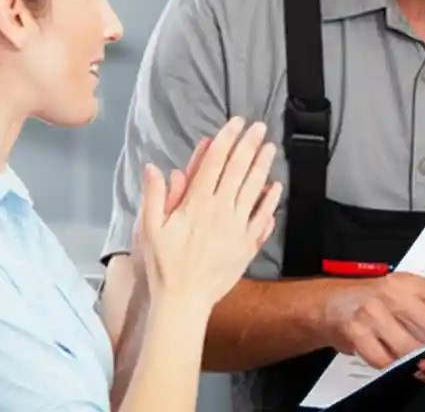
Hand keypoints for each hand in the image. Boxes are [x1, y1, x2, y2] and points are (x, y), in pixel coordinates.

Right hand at [136, 117, 283, 312]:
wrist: (184, 301)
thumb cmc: (163, 266)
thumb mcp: (149, 229)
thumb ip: (154, 196)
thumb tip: (154, 167)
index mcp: (196, 204)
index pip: (214, 164)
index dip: (226, 140)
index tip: (235, 124)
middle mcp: (220, 211)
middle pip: (238, 171)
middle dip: (249, 145)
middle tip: (259, 127)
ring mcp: (237, 228)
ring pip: (253, 189)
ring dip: (262, 166)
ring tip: (270, 147)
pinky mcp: (246, 245)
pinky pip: (262, 218)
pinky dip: (270, 201)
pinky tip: (275, 186)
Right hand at [323, 272, 424, 368]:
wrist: (332, 304)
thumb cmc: (375, 299)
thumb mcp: (405, 291)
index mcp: (410, 283)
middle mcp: (393, 294)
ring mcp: (373, 313)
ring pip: (408, 346)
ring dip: (421, 360)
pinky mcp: (356, 333)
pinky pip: (383, 359)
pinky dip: (394, 366)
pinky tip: (400, 367)